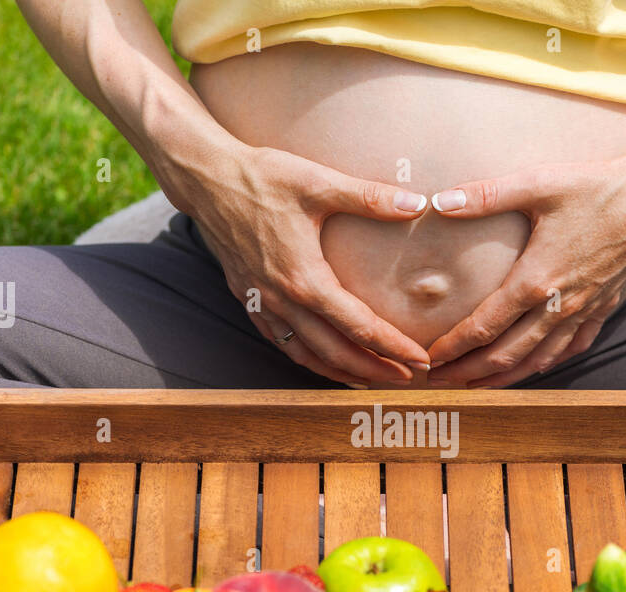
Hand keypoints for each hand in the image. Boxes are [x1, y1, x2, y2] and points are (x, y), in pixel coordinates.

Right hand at [164, 144, 431, 385]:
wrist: (206, 179)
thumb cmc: (262, 177)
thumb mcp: (318, 182)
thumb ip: (370, 197)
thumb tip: (418, 203)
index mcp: (304, 278)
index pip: (358, 326)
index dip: (392, 346)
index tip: (419, 359)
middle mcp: (282, 300)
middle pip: (335, 352)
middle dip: (374, 370)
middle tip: (407, 379)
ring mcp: (262, 303)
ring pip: (306, 355)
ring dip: (342, 372)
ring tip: (372, 380)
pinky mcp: (249, 299)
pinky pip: (282, 342)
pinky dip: (308, 360)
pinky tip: (326, 362)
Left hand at [426, 153, 625, 387]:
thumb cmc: (595, 186)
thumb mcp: (537, 183)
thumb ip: (485, 195)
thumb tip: (438, 200)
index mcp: (536, 280)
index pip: (484, 327)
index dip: (453, 348)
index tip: (428, 359)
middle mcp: (558, 305)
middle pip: (505, 355)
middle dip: (468, 372)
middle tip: (439, 381)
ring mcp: (583, 310)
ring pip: (538, 360)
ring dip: (503, 378)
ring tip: (476, 386)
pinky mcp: (603, 306)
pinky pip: (571, 347)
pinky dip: (547, 363)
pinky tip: (534, 367)